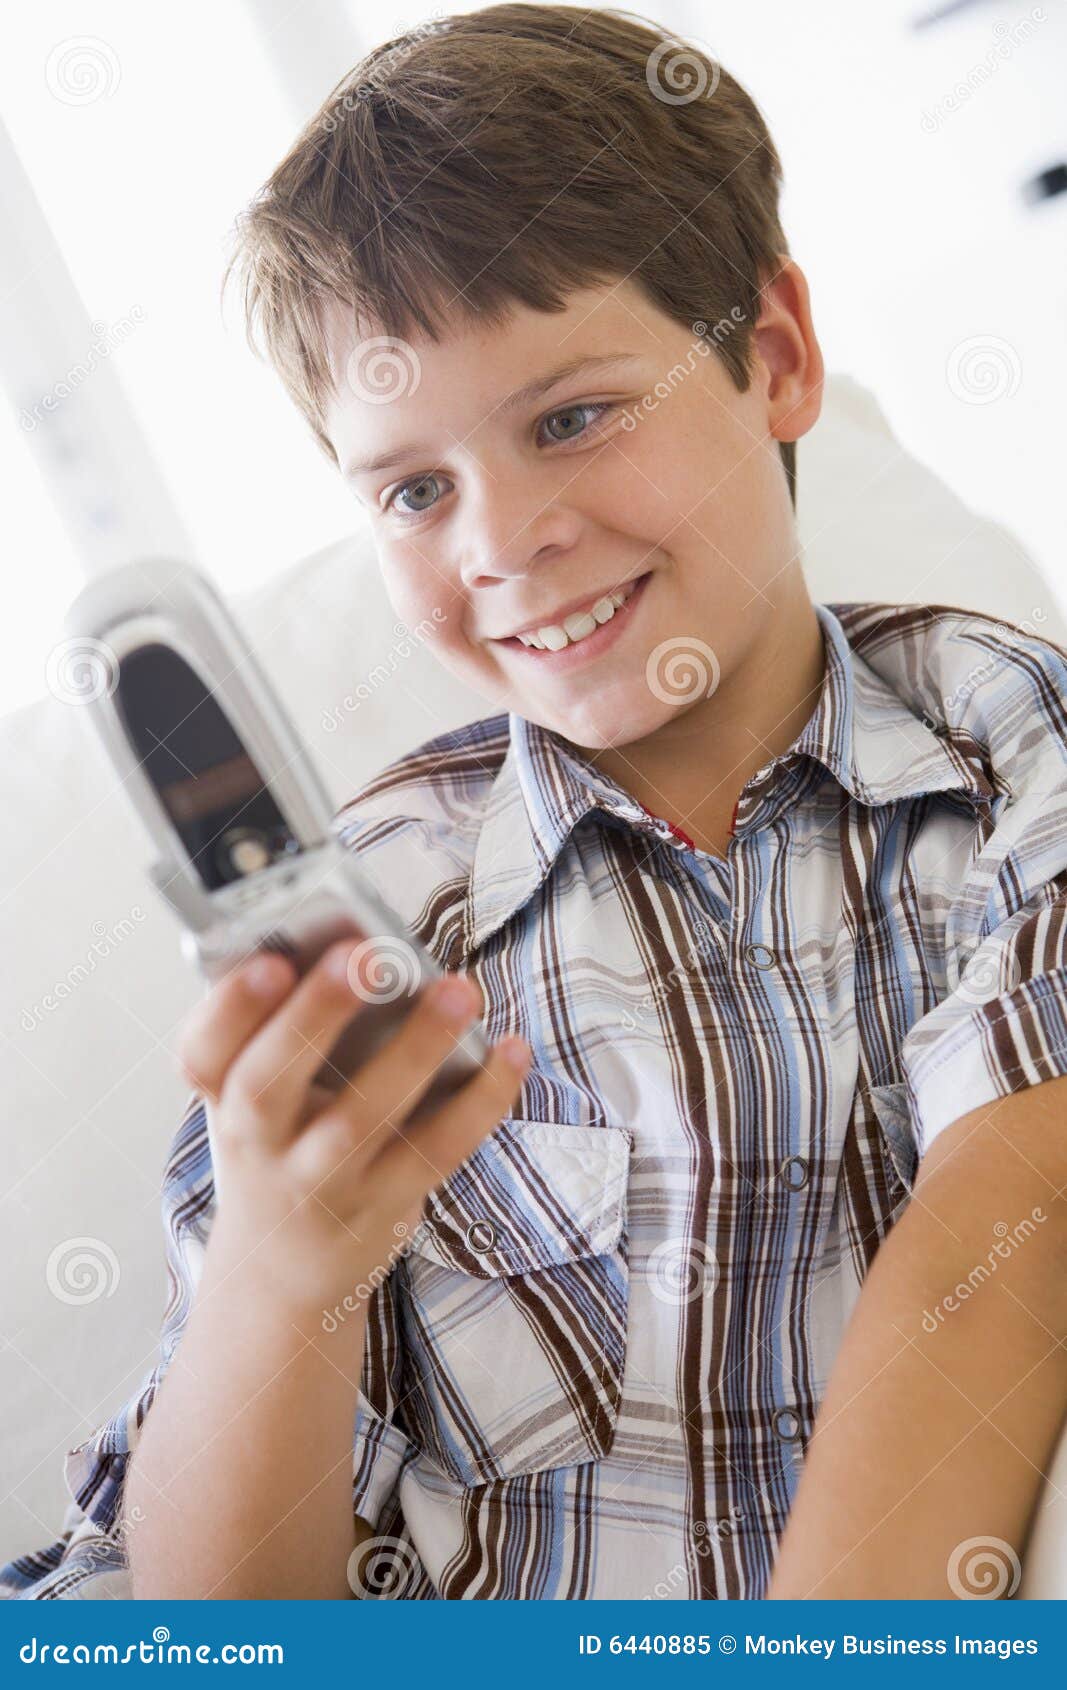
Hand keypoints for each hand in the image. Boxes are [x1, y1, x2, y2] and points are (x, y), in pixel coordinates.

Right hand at [173, 938, 530, 1323]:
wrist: (281, 1274)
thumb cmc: (280, 1148)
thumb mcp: (255, 1096)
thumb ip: (287, 1030)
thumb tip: (363, 945)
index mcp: (221, 1097)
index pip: (202, 1054)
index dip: (232, 1007)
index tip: (269, 961)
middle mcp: (259, 1143)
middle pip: (269, 1084)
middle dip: (315, 1014)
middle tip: (364, 954)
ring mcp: (320, 1182)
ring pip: (362, 1119)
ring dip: (415, 1049)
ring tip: (457, 991)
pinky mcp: (383, 1206)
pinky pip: (437, 1150)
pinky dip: (481, 1100)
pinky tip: (511, 1052)